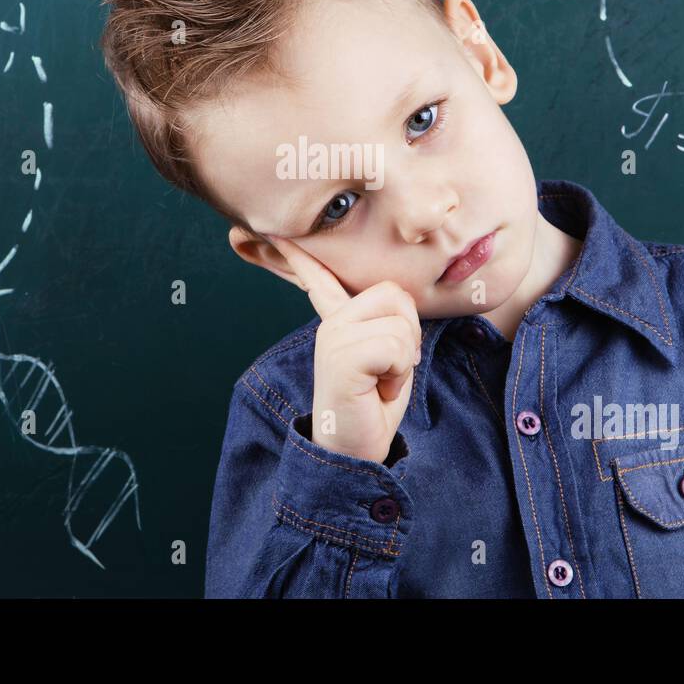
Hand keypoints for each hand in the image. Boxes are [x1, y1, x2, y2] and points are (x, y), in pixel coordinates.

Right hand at [265, 234, 420, 464]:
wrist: (353, 452)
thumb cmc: (373, 405)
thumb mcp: (387, 357)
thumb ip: (389, 323)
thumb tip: (397, 298)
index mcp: (338, 321)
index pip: (319, 278)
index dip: (300, 253)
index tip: (273, 232)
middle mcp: (332, 324)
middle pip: (395, 295)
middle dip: (409, 333)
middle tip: (390, 368)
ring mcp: (332, 338)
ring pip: (400, 323)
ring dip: (404, 359)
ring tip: (382, 381)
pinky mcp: (340, 357)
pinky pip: (394, 347)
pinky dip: (398, 374)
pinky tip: (377, 390)